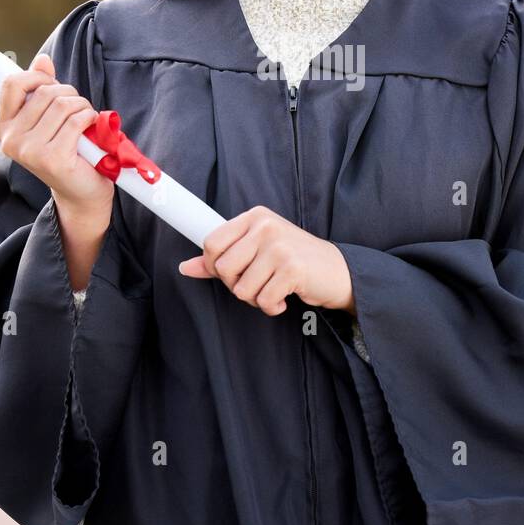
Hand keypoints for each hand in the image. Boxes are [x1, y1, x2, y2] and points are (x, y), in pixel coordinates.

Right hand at [0, 51, 113, 229]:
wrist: (81, 192)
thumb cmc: (67, 150)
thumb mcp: (50, 118)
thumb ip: (42, 89)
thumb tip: (43, 60)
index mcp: (4, 126)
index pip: (12, 84)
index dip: (36, 77)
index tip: (53, 85)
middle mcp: (11, 139)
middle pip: (44, 92)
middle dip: (69, 93)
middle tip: (78, 108)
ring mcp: (29, 150)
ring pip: (62, 105)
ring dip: (82, 106)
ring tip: (86, 119)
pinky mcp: (51, 158)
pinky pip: (75, 121)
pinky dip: (90, 118)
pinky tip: (91, 128)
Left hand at [177, 206, 354, 317]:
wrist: (338, 271)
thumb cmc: (294, 261)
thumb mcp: (256, 252)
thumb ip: (221, 259)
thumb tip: (185, 267)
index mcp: (255, 217)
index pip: (211, 243)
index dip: (215, 266)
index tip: (233, 273)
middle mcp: (265, 226)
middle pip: (223, 268)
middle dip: (237, 286)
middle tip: (258, 284)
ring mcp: (279, 246)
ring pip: (241, 289)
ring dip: (256, 299)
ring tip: (274, 289)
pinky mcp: (292, 268)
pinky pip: (263, 300)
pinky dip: (272, 307)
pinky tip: (285, 298)